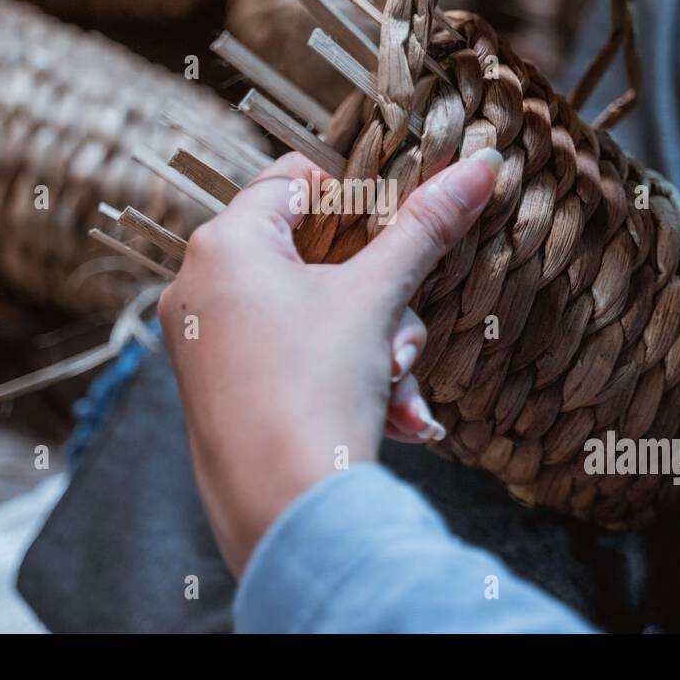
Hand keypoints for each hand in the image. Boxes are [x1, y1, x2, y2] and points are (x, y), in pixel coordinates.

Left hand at [158, 149, 502, 575]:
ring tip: (402, 392)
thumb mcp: (378, 297)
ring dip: (373, 348)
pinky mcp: (218, 389)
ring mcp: (204, 341)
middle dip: (379, 298)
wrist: (282, 512)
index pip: (293, 180)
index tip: (399, 220)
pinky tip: (391, 419)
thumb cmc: (314, 391)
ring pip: (311, 315)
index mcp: (224, 243)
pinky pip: (291, 358)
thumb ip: (425, 226)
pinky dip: (343, 378)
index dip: (355, 194)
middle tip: (403, 333)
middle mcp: (200, 285)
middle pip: (311, 256)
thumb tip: (479, 167)